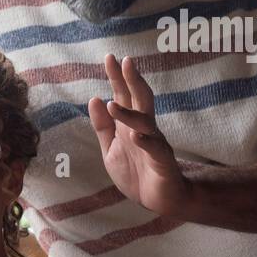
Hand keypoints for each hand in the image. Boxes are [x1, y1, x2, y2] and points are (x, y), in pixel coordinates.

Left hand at [87, 54, 191, 217]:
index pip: (123, 95)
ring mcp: (154, 143)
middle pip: (139, 100)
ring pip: (145, 123)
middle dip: (131, 81)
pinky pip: (155, 149)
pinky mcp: (162, 162)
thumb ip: (102, 126)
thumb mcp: (110, 148)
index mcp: (130, 124)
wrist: (156, 199)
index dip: (117, 77)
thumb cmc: (135, 171)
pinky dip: (146, 142)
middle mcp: (144, 129)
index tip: (110, 57)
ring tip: (113, 104)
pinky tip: (136, 136)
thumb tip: (94, 98)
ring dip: (129, 113)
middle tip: (125, 61)